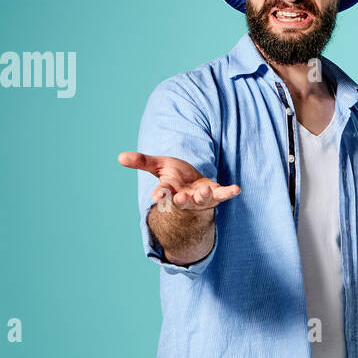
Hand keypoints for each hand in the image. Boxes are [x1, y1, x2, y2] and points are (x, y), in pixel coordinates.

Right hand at [118, 151, 240, 212]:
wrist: (194, 183)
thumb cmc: (175, 176)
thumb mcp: (158, 165)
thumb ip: (141, 161)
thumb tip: (120, 156)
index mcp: (169, 190)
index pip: (162, 193)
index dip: (159, 194)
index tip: (156, 197)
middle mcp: (184, 197)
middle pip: (182, 201)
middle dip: (182, 200)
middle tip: (180, 198)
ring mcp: (201, 198)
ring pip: (202, 199)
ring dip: (203, 195)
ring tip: (204, 190)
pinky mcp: (216, 194)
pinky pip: (223, 194)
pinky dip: (230, 192)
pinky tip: (237, 189)